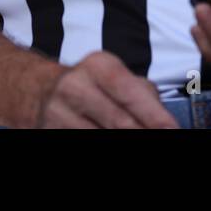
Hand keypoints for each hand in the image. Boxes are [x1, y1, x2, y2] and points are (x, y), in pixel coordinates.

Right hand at [30, 51, 179, 127]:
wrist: (38, 90)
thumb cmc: (91, 84)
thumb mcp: (115, 77)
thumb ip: (142, 93)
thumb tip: (163, 121)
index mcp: (98, 66)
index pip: (130, 92)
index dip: (154, 116)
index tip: (171, 130)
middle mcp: (76, 87)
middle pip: (118, 121)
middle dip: (143, 133)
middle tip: (162, 139)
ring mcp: (59, 112)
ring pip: (100, 136)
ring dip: (125, 142)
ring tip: (141, 142)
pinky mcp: (49, 131)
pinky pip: (82, 142)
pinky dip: (99, 143)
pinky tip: (110, 141)